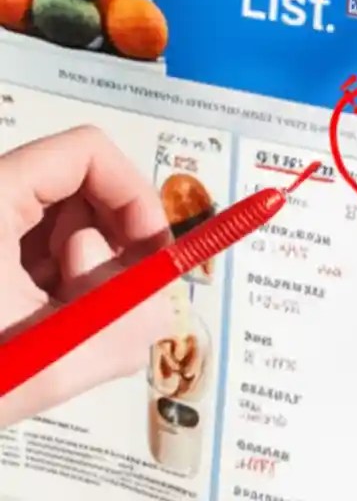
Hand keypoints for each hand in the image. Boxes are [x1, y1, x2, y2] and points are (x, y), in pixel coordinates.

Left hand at [0, 126, 172, 426]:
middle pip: (85, 194)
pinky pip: (44, 264)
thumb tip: (159, 306)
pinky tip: (40, 335)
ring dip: (87, 284)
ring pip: (68, 233)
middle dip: (113, 252)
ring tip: (59, 332)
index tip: (150, 256)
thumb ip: (121, 332)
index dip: (135, 198)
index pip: (88, 153)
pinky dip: (62, 299)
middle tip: (106, 307)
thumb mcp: (40, 360)